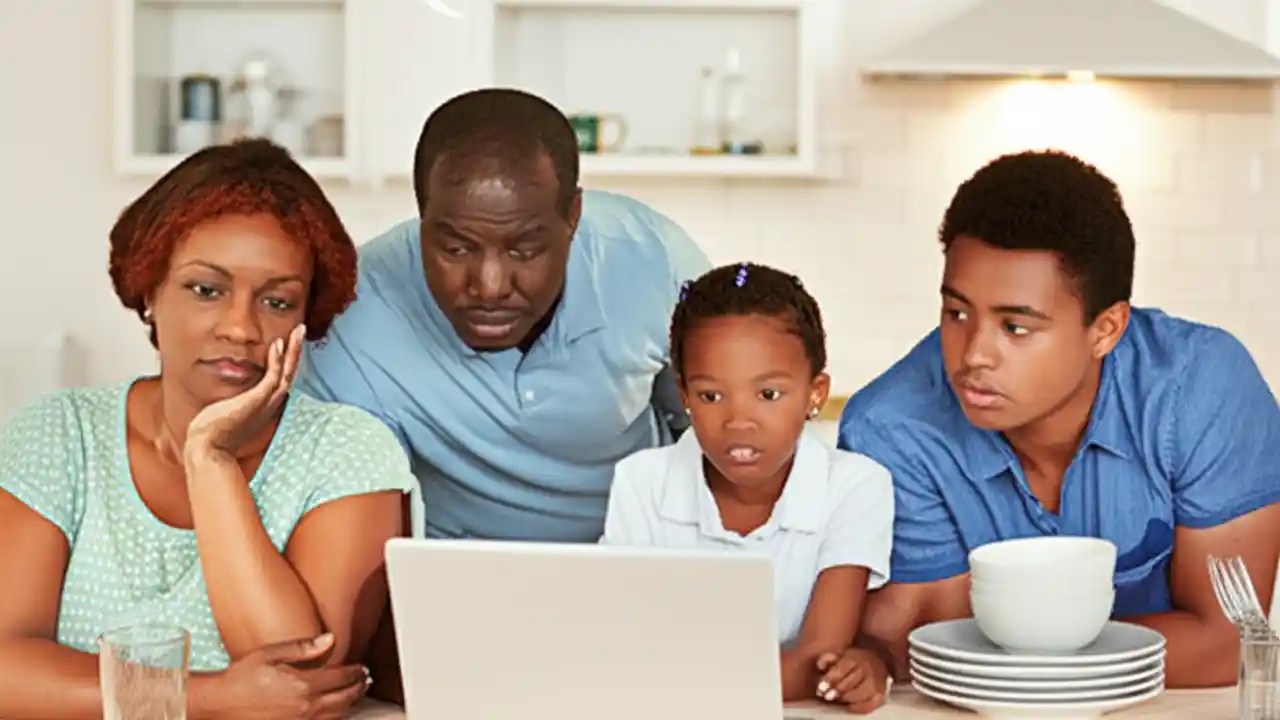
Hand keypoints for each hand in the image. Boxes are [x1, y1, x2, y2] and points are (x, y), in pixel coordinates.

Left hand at [185, 324, 304, 462]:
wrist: (208, 450)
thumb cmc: (212, 436)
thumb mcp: (225, 414)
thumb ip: (230, 403)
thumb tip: (222, 399)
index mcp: (264, 409)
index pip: (281, 381)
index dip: (286, 363)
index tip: (286, 346)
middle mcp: (269, 406)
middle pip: (290, 374)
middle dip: (296, 352)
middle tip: (300, 332)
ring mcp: (265, 404)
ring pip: (287, 373)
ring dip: (293, 351)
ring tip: (297, 332)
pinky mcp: (257, 401)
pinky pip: (273, 377)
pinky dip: (277, 360)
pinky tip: (277, 345)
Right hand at [204, 633, 370, 719]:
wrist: (219, 705)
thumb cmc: (240, 679)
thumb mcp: (269, 654)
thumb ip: (302, 648)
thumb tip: (329, 639)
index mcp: (302, 684)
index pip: (341, 677)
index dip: (356, 672)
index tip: (361, 668)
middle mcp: (305, 707)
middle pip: (345, 699)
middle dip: (359, 689)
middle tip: (365, 681)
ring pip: (337, 716)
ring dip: (350, 706)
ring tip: (355, 696)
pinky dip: (334, 719)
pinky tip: (335, 713)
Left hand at [815, 647, 888, 713]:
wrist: (877, 661)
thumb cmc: (853, 661)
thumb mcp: (840, 655)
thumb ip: (828, 659)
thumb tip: (820, 665)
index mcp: (854, 658)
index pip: (842, 669)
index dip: (830, 679)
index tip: (821, 688)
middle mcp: (867, 669)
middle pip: (851, 682)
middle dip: (838, 690)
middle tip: (827, 696)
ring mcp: (876, 682)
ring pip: (861, 694)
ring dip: (847, 698)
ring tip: (838, 699)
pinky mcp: (881, 694)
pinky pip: (870, 704)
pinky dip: (859, 707)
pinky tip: (849, 706)